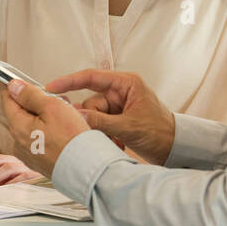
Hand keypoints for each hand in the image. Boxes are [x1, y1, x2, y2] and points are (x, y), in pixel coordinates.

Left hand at [0, 79, 89, 176]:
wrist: (87, 170)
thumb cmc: (72, 139)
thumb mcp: (53, 107)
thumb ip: (31, 95)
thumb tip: (14, 86)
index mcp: (18, 127)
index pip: (7, 101)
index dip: (8, 87)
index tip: (4, 77)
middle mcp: (19, 143)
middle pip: (20, 114)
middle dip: (34, 102)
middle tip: (53, 97)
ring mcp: (29, 154)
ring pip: (31, 127)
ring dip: (43, 117)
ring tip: (64, 113)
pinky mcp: (40, 162)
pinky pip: (39, 140)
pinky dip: (47, 131)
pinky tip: (63, 130)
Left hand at [0, 153, 42, 187]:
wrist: (61, 173)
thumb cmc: (37, 179)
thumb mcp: (18, 178)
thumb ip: (1, 181)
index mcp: (13, 160)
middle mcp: (20, 161)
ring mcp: (29, 167)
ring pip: (8, 169)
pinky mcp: (38, 176)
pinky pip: (22, 179)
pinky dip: (11, 185)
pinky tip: (2, 191)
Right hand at [44, 68, 175, 164]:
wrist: (175, 149)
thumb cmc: (161, 132)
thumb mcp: (129, 126)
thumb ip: (101, 121)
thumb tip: (76, 117)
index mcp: (126, 84)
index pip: (91, 77)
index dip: (69, 81)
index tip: (51, 87)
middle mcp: (119, 92)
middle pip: (89, 102)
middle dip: (91, 120)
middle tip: (97, 134)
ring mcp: (117, 106)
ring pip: (92, 116)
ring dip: (99, 131)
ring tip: (114, 141)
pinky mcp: (116, 119)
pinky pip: (98, 124)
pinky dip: (103, 135)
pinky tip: (116, 143)